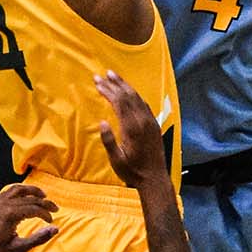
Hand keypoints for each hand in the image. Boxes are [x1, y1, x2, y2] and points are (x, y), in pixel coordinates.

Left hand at [0, 183, 60, 251]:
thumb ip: (39, 238)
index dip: (46, 213)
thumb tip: (55, 229)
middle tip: (54, 208)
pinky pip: (6, 193)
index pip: (35, 208)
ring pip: (17, 189)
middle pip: (29, 198)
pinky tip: (23, 198)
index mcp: (10, 215)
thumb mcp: (19, 249)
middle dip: (44, 202)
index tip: (51, 221)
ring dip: (31, 191)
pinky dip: (18, 192)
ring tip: (42, 195)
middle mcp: (3, 205)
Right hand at [96, 71, 166, 189]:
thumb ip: (109, 141)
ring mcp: (150, 121)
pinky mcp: (154, 124)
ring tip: (114, 77)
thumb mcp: (116, 160)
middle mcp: (142, 121)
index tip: (98, 82)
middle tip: (103, 74)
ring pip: (137, 97)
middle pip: (128, 96)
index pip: (119, 102)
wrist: (154, 178)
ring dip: (125, 86)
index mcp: (131, 128)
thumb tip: (102, 122)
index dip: (108, 90)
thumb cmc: (132, 171)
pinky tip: (130, 92)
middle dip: (114, 84)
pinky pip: (144, 104)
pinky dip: (135, 95)